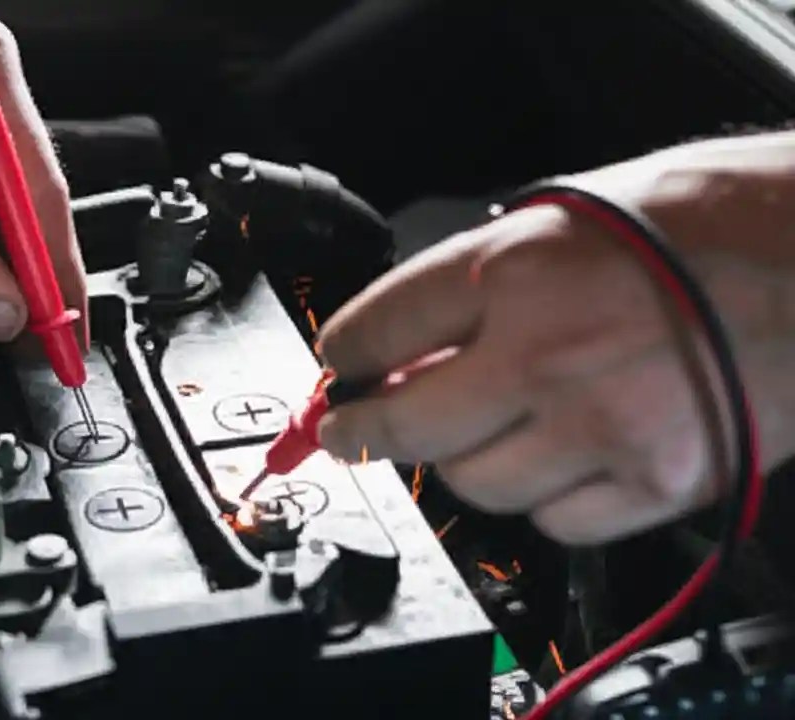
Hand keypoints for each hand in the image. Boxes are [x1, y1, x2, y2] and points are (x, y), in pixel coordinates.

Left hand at [316, 132, 794, 544]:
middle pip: (403, 425)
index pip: (378, 328)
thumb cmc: (717, 220)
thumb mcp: (575, 214)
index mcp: (519, 267)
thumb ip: (488, 276)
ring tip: (490, 430)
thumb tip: (419, 335)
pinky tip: (564, 460)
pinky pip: (554, 522)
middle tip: (347, 431)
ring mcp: (602, 427)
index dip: (345, 355)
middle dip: (357, 432)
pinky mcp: (657, 482)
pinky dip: (544, 500)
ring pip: (473, 485)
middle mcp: (546, 353)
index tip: (342, 369)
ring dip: (463, 462)